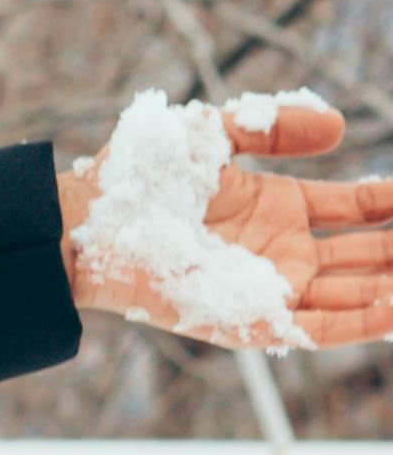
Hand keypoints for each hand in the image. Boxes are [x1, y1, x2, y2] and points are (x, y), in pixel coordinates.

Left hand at [57, 91, 392, 352]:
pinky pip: (318, 328)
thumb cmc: (142, 176)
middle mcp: (283, 253)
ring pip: (355, 295)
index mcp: (278, 211)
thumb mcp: (217, 133)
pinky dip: (362, 322)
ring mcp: (270, 289)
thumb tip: (340, 126)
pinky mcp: (251, 323)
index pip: (356, 209)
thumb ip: (275, 127)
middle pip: (367, 255)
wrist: (89, 222)